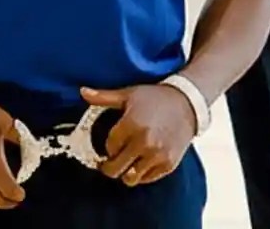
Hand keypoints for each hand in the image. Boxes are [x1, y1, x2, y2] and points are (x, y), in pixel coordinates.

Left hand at [80, 84, 195, 186]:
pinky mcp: (168, 164)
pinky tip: (141, 162)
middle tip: (108, 163)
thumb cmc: (155, 98)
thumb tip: (82, 91)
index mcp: (131, 125)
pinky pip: (147, 178)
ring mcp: (157, 155)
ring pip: (130, 178)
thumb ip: (104, 97)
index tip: (110, 146)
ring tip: (126, 163)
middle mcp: (144, 142)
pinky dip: (141, 174)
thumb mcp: (128, 94)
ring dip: (125, 172)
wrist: (187, 104)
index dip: (107, 147)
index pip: (110, 147)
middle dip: (109, 167)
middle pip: (116, 168)